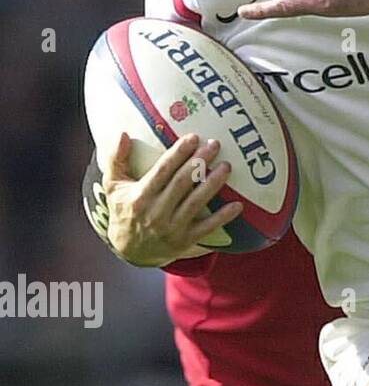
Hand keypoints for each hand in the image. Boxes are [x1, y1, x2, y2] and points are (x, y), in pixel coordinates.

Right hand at [103, 132, 240, 266]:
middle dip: (200, 162)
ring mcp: (171, 228)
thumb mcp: (114, 186)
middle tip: (214, 144)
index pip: (161, 171)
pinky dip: (222, 217)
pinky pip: (207, 228)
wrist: (129, 251)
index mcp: (139, 196)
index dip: (178, 154)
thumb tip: (122, 133)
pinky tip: (238, 205)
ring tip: (226, 166)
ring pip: (196, 202)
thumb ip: (116, 159)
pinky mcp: (184, 241)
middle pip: (182, 183)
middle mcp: (155, 212)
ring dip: (213, 184)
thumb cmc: (124, 211)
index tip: (193, 137)